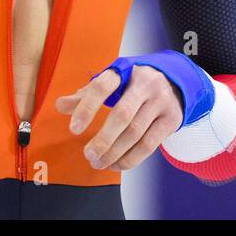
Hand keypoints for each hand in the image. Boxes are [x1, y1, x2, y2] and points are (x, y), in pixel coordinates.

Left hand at [55, 67, 184, 170]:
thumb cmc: (133, 84)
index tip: (74, 129)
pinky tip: (117, 164)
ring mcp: (161, 101)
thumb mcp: (111, 83)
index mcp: (125, 71)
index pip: (102, 86)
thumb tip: (60, 105)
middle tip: (88, 155)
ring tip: (99, 162)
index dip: (86, 107)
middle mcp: (145, 83)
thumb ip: (85, 94)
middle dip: (103, 139)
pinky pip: (149, 144)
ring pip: (135, 132)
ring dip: (115, 152)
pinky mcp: (172, 118)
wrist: (175, 81)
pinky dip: (131, 158)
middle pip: (122, 114)